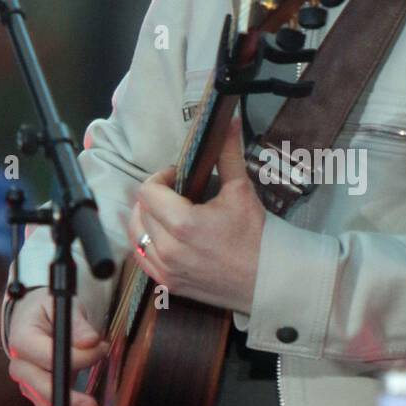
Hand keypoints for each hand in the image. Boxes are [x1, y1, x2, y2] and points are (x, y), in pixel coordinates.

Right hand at [7, 288, 108, 405]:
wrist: (34, 317)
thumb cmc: (48, 309)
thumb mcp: (62, 305)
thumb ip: (77, 323)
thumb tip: (90, 341)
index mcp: (22, 340)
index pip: (49, 356)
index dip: (77, 357)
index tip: (101, 348)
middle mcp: (21, 365)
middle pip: (43, 388)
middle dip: (69, 400)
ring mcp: (28, 383)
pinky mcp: (39, 394)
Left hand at [127, 113, 264, 315]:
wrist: (269, 279)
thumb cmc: (258, 237)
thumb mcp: (241, 191)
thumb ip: (228, 154)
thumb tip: (230, 121)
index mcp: (184, 224)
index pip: (148, 191)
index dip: (160, 177)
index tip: (178, 177)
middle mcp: (169, 249)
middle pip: (140, 211)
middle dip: (155, 197)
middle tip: (176, 194)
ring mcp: (167, 270)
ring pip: (136, 235)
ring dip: (147, 219)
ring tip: (167, 213)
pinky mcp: (169, 284)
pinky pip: (142, 260)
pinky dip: (146, 243)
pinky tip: (162, 235)